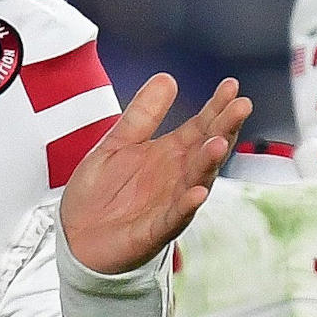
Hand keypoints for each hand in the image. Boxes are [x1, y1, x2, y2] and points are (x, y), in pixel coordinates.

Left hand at [55, 71, 250, 276]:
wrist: (75, 239)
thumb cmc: (100, 194)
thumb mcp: (118, 143)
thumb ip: (143, 114)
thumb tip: (168, 77)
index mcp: (170, 154)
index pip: (200, 126)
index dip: (215, 107)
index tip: (231, 85)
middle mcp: (176, 178)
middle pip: (205, 150)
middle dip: (224, 129)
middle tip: (241, 106)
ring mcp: (168, 205)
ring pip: (195, 182)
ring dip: (208, 164)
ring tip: (218, 143)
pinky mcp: (152, 232)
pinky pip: (173, 219)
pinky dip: (185, 207)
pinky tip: (197, 194)